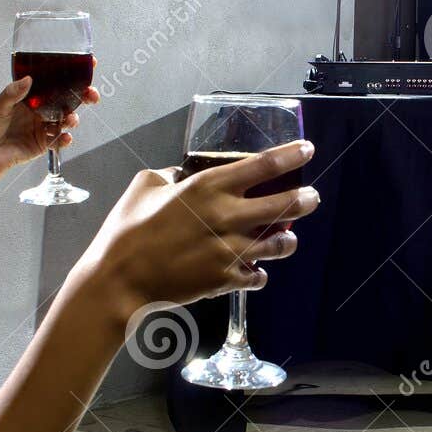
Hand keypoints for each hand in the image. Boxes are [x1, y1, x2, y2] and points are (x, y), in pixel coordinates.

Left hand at [0, 69, 102, 180]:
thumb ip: (13, 93)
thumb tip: (29, 80)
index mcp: (30, 96)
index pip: (54, 82)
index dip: (72, 73)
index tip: (89, 64)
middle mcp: (40, 110)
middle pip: (67, 100)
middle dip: (83, 96)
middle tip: (91, 94)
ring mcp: (42, 127)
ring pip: (66, 120)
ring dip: (73, 118)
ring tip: (71, 119)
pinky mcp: (43, 144)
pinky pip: (58, 141)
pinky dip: (64, 139)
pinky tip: (65, 137)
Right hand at [78, 141, 318, 313]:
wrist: (119, 280)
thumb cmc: (126, 230)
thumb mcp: (145, 186)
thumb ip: (171, 175)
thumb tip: (183, 175)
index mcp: (207, 186)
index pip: (264, 166)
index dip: (291, 156)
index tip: (307, 151)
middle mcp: (226, 216)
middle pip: (285, 204)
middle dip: (306, 199)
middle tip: (312, 196)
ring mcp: (229, 250)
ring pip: (279, 244)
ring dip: (288, 240)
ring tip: (288, 238)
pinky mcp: (225, 279)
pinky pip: (257, 276)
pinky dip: (260, 273)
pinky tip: (256, 270)